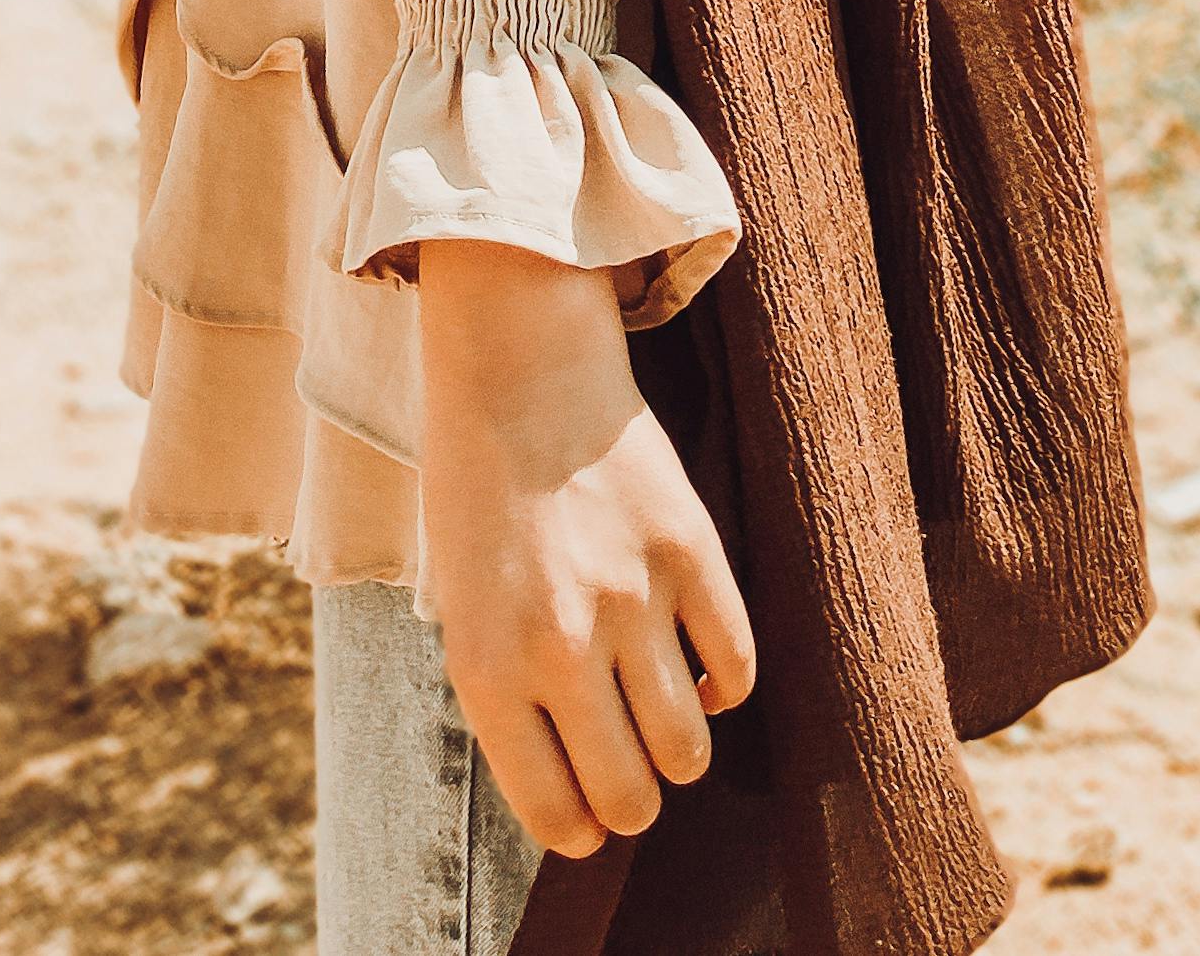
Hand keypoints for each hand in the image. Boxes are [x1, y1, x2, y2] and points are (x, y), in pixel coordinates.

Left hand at [416, 239, 754, 861]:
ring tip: (662, 715)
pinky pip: (736, 667)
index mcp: (490, 670)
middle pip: (632, 797)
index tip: (587, 818)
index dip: (579, 829)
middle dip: (633, 799)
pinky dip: (722, 682)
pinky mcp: (691, 553)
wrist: (517, 369)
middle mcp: (562, 647)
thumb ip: (512, 699)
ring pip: (689, 750)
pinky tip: (696, 660)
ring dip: (679, 750)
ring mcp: (633, 600)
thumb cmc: (480, 494)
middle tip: (628, 766)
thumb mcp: (463, 609)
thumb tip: (575, 787)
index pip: (554, 812)